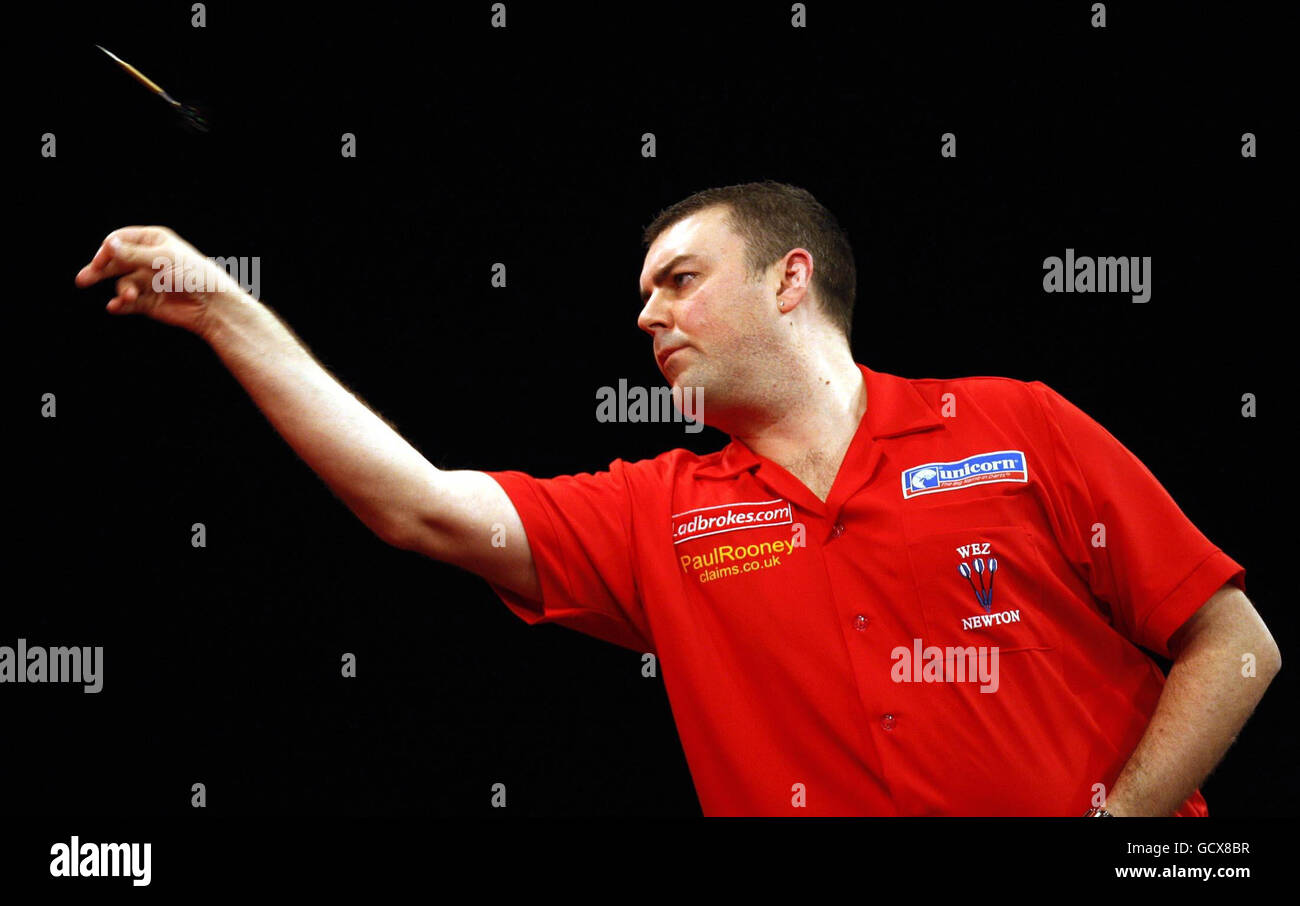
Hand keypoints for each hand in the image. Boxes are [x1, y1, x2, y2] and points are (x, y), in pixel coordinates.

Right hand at [75, 226, 247, 338]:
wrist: (214, 306)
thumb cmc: (194, 276)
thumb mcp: (163, 260)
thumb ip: (133, 255)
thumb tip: (109, 245)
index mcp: (153, 240)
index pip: (120, 240)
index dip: (107, 250)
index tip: (99, 262)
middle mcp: (148, 259)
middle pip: (115, 262)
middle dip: (99, 271)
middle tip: (82, 280)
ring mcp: (147, 281)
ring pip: (122, 283)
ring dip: (122, 291)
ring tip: (129, 297)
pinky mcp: (148, 302)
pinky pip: (127, 302)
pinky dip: (120, 305)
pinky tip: (115, 307)